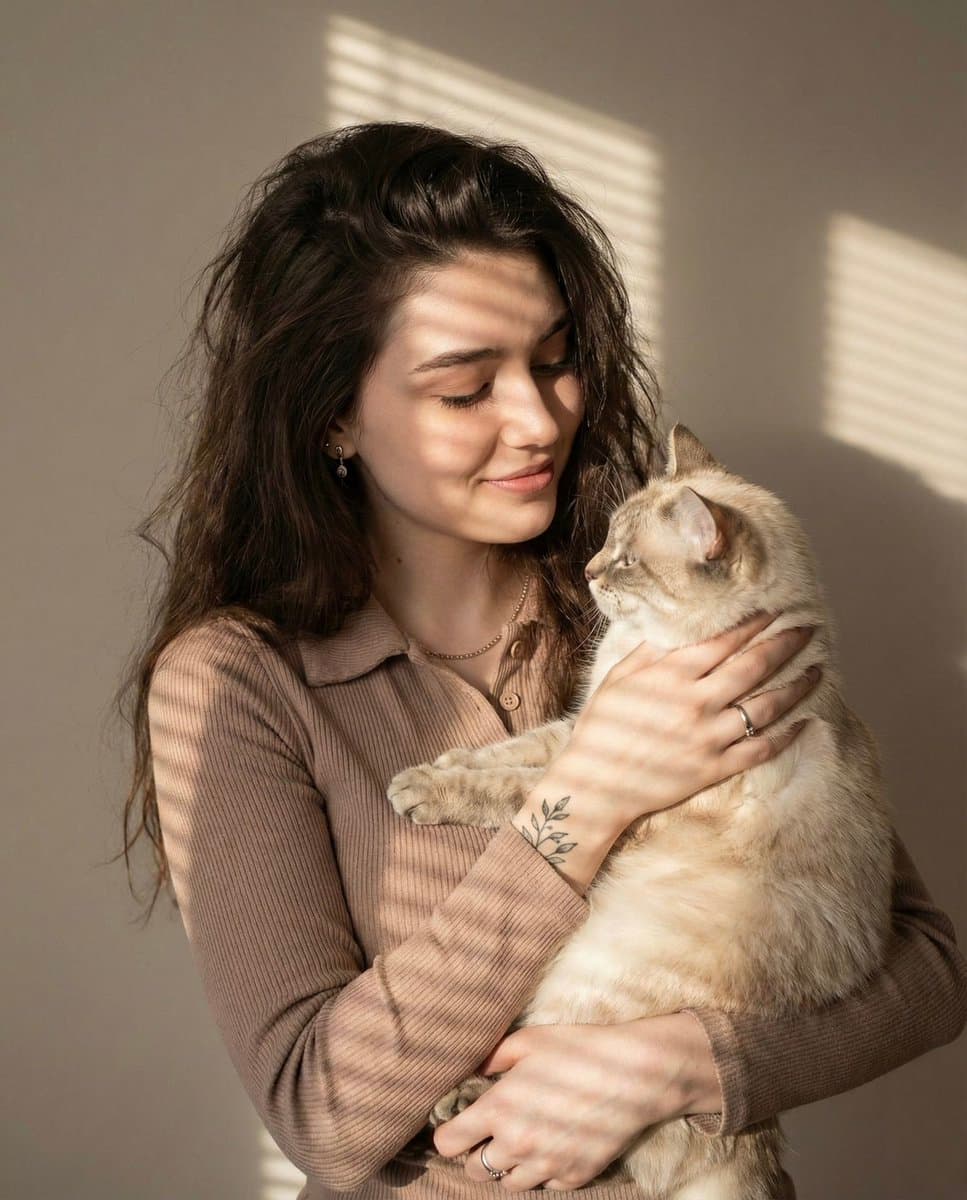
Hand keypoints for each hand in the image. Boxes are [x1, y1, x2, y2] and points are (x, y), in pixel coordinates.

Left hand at [432, 1014, 721, 1190]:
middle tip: (491, 1130)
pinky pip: (545, 1186)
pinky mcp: (573, 1178)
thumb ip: (492, 1057)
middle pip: (475, 1169)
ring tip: (521, 1139)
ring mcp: (546, 1167)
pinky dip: (542, 1171)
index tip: (457, 1123)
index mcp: (498, 1110)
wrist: (634, 1076)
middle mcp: (517, 1145)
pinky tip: (552, 1146)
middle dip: (477, 1152)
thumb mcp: (529, 1041)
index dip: (449, 1132)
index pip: (449, 1143)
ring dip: (508, 1166)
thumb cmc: (579, 1050)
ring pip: (508, 1183)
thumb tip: (469, 1070)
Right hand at [557, 611, 818, 828]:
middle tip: (808, 629)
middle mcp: (696, 702)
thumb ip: (652, 651)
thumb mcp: (619, 677)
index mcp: (672, 674)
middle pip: (754, 667)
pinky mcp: (714, 768)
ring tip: (816, 671)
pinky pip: (760, 749)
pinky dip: (787, 735)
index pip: (724, 641)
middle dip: (785, 644)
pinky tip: (804, 721)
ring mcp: (709, 737)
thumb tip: (679, 627)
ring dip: (796, 686)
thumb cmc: (603, 726)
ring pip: (766, 707)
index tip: (774, 610)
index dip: (753, 623)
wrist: (596, 785)